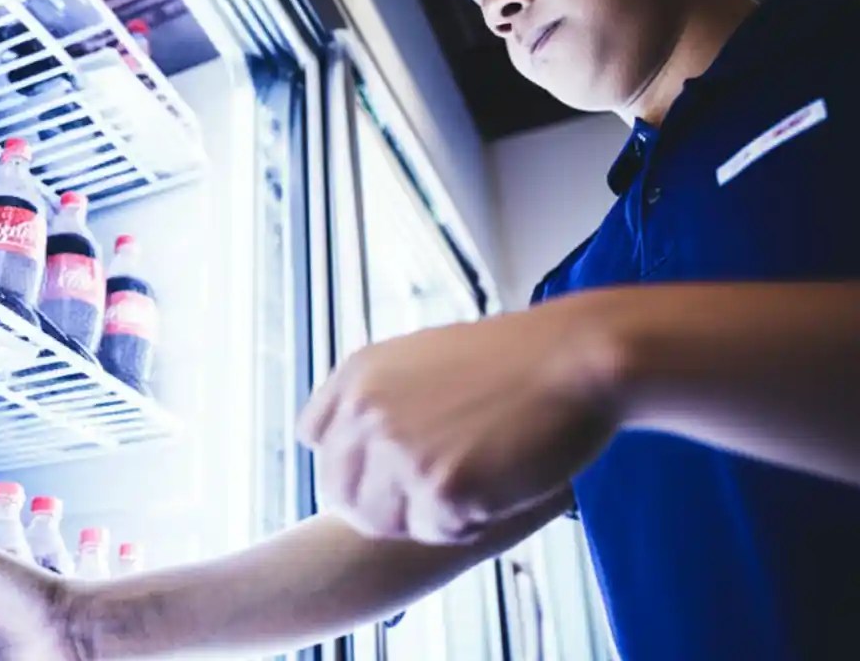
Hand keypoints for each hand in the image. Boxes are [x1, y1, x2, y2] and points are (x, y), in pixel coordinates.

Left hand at [297, 295, 623, 543]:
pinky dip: (467, 523)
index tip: (391, 462)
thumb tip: (345, 448)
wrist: (577, 359)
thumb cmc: (514, 363)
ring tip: (473, 484)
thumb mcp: (421, 360)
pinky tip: (498, 487)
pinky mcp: (439, 487)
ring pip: (382, 522)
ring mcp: (399, 450)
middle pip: (341, 492)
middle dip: (383, 501)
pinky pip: (434, 533)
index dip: (353, 461)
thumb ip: (378, 399)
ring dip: (424, 516)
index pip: (315, 440)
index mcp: (357, 375)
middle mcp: (365, 411)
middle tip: (437, 489)